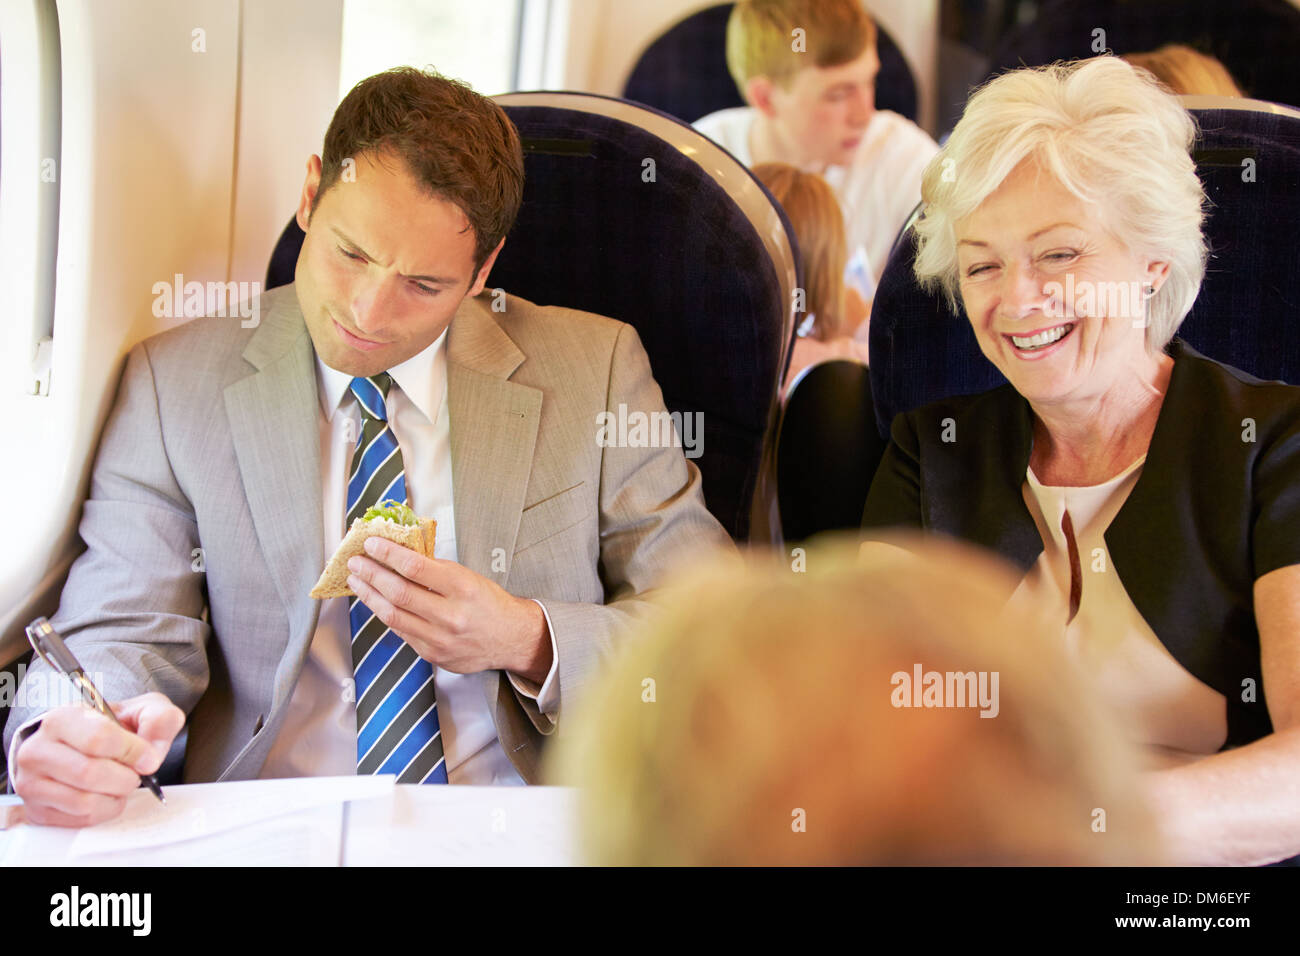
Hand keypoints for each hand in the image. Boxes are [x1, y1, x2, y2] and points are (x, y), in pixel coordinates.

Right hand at [13, 693, 184, 827]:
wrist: (76, 744)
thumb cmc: (108, 727)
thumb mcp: (140, 709)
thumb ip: (158, 719)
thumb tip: (153, 753)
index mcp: (62, 719)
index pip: (99, 738)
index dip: (132, 751)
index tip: (148, 758)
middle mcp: (38, 750)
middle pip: (90, 774)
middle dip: (125, 777)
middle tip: (133, 773)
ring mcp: (32, 783)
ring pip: (85, 802)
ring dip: (115, 796)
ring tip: (119, 783)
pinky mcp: (37, 810)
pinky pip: (80, 820)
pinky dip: (104, 811)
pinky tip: (106, 795)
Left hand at [346, 536, 552, 681]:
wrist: (511, 639)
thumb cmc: (488, 603)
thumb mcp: (469, 577)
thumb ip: (435, 570)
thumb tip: (399, 554)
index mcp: (462, 587)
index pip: (415, 567)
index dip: (387, 554)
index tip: (371, 544)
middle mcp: (451, 615)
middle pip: (398, 592)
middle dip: (371, 574)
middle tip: (356, 562)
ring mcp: (440, 638)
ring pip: (393, 615)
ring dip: (370, 595)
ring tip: (357, 581)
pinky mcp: (432, 655)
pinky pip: (401, 632)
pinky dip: (385, 614)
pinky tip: (376, 602)